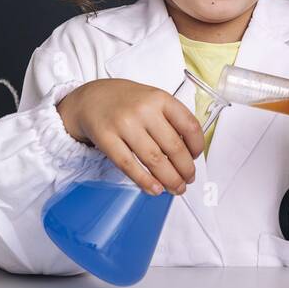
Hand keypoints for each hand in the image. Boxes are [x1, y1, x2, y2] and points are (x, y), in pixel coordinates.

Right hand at [57, 79, 203, 195]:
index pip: (189, 126)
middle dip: (185, 169)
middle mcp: (144, 110)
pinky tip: (155, 189)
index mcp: (160, 98)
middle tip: (188, 179)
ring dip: (169, 179)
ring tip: (176, 188)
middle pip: (173, 147)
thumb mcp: (152, 99)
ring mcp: (124, 124)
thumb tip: (189, 152)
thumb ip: (170, 119)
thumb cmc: (125, 102)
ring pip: (154, 160)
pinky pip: (130, 166)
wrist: (90, 99)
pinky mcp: (106, 138)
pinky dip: (145, 181)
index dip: (197, 146)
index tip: (196, 157)